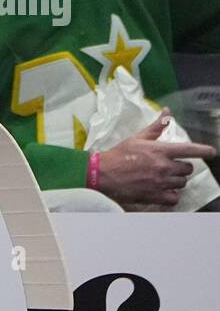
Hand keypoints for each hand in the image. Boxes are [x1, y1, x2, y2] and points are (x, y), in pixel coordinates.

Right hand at [96, 110, 216, 209]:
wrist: (102, 174)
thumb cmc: (119, 155)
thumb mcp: (137, 138)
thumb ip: (156, 127)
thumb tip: (168, 112)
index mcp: (161, 150)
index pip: (191, 150)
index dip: (205, 151)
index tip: (211, 152)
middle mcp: (163, 167)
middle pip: (188, 169)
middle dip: (181, 167)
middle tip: (169, 166)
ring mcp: (160, 183)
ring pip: (182, 183)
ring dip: (176, 180)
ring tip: (164, 178)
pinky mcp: (154, 196)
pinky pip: (174, 198)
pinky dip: (171, 195)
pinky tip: (163, 190)